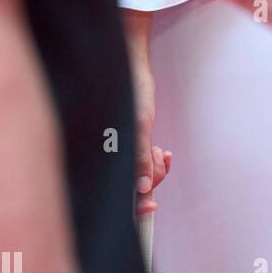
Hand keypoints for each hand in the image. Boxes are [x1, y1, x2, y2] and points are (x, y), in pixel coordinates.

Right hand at [125, 38, 171, 216]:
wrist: (130, 68)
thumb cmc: (131, 91)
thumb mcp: (140, 124)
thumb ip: (140, 158)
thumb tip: (142, 188)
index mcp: (108, 154)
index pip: (121, 193)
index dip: (135, 204)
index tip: (153, 204)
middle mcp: (112, 156)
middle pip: (135, 187)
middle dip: (151, 176)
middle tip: (158, 154)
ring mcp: (121, 152)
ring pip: (142, 177)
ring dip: (154, 166)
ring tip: (159, 150)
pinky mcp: (129, 146)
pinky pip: (145, 165)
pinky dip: (156, 161)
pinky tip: (163, 152)